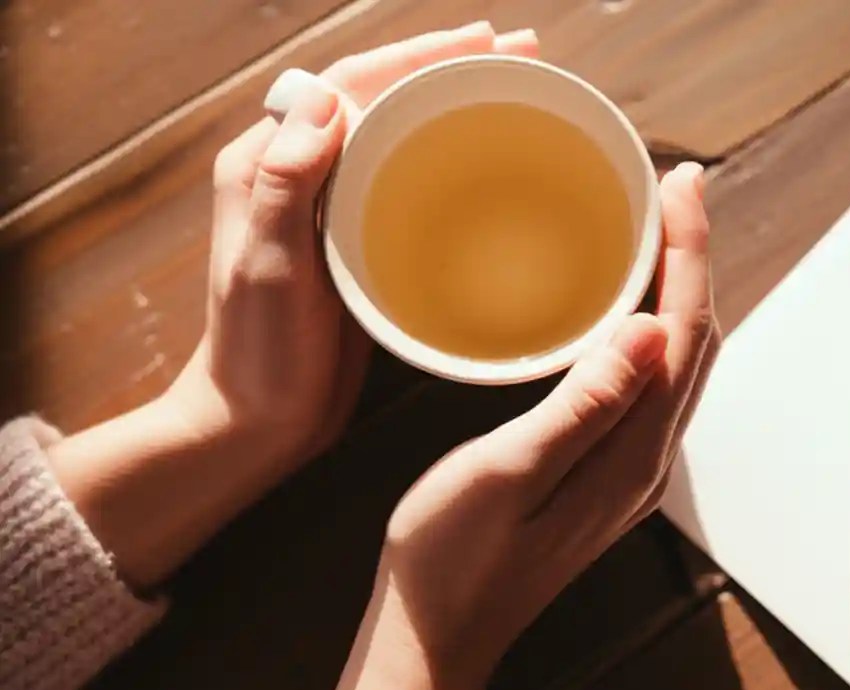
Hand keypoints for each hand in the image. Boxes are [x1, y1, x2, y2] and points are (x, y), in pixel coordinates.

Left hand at [51, 23, 538, 589]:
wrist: (257, 418)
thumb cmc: (258, 351)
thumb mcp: (267, 266)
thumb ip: (286, 181)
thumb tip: (326, 95)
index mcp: (268, 163)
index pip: (348, 82)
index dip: (417, 53)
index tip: (482, 39)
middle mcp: (298, 173)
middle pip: (379, 95)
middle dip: (446, 65)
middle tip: (520, 52)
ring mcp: (329, 207)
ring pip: (396, 131)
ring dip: (451, 103)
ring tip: (512, 87)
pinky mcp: (356, 240)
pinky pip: (404, 178)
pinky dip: (445, 156)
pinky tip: (483, 161)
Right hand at [327, 163, 719, 689]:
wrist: (435, 635)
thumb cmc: (452, 562)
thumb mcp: (507, 475)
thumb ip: (583, 407)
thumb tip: (647, 332)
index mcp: (630, 457)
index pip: (683, 334)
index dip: (689, 254)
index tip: (679, 188)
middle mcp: (646, 462)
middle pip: (694, 341)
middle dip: (693, 257)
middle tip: (673, 189)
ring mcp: (628, 468)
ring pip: (677, 360)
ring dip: (676, 288)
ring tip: (659, 228)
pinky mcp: (604, 470)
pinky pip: (649, 382)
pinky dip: (649, 326)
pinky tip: (623, 305)